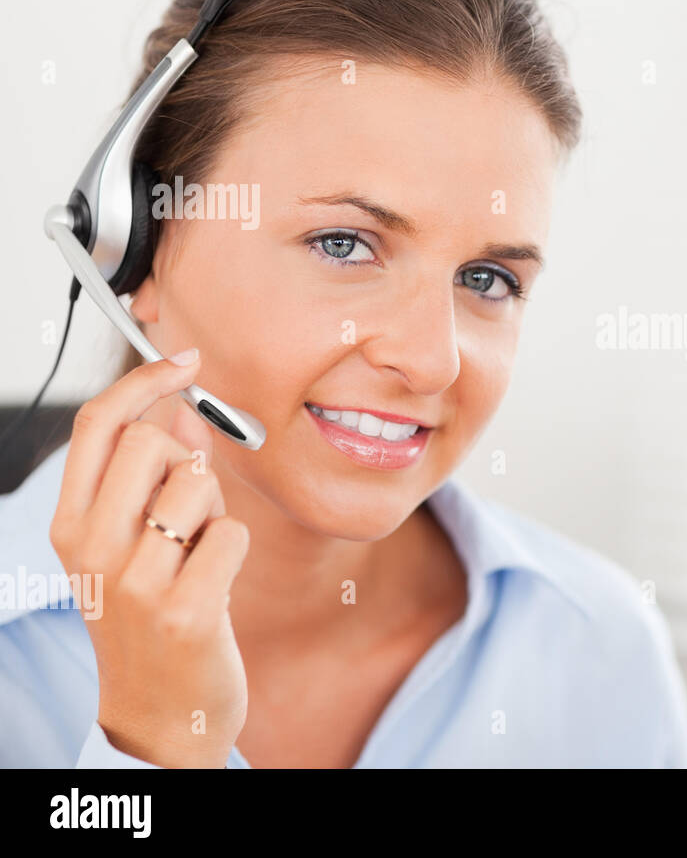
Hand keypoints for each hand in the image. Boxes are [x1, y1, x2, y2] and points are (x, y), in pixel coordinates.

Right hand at [49, 351, 249, 767]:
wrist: (159, 710)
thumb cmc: (151, 615)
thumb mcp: (130, 544)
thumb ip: (152, 478)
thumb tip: (185, 409)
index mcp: (71, 523)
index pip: (98, 424)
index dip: (145, 379)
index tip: (186, 359)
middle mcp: (91, 547)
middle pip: (152, 442)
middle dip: (190, 463)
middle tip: (191, 512)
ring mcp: (135, 580)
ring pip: (197, 484)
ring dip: (214, 512)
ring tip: (199, 555)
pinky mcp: (184, 609)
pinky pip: (232, 534)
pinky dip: (234, 550)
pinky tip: (215, 584)